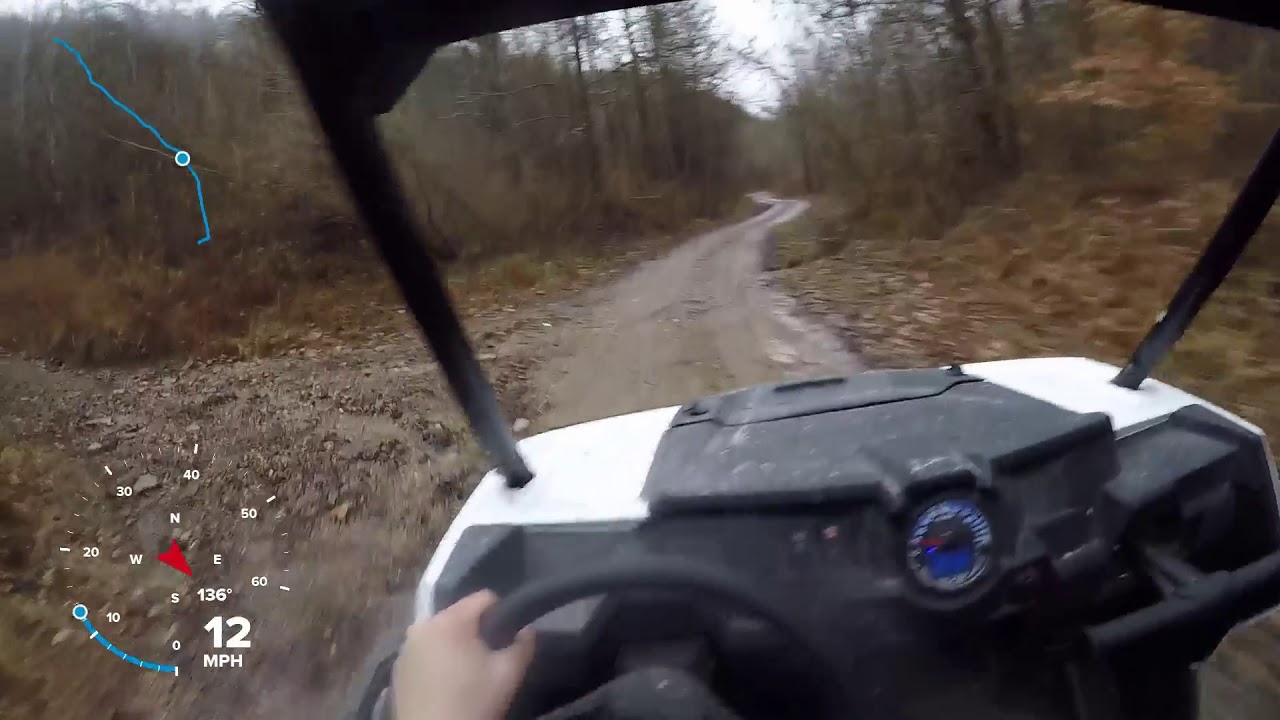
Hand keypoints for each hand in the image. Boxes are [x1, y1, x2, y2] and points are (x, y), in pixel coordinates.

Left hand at [392, 590, 535, 719]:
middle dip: (476, 630)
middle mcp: (422, 625)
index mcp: (449, 621)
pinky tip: (445, 683)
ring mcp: (405, 646)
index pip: (483, 597)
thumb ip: (523, 645)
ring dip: (455, 644)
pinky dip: (436, 658)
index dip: (502, 613)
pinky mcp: (396, 667)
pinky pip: (424, 650)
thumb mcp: (508, 675)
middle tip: (487, 658)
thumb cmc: (473, 704)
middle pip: (459, 614)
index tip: (507, 637)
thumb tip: (527, 630)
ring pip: (440, 632)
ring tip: (466, 673)